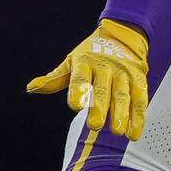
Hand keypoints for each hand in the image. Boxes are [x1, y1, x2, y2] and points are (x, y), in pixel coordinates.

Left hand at [26, 18, 148, 139]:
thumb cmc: (91, 54)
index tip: (76, 106)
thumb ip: (54, 79)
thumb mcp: (71, 62)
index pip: (80, 77)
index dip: (78, 91)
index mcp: (85, 62)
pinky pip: (139, 99)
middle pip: (102, 89)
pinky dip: (138, 117)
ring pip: (123, 95)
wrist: (122, 36)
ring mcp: (124, 73)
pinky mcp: (139, 79)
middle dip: (100, 107)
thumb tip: (31, 88)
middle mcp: (106, 67)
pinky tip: (133, 133)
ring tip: (118, 132)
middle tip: (95, 125)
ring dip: (121, 114)